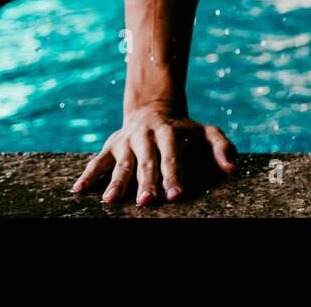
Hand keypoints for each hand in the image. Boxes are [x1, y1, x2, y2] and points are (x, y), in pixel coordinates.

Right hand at [72, 103, 237, 205]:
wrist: (154, 107)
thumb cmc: (185, 129)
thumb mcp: (207, 132)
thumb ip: (221, 147)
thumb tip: (231, 168)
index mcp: (170, 133)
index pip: (173, 156)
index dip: (174, 176)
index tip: (176, 195)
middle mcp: (147, 136)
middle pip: (146, 162)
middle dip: (145, 182)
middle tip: (146, 203)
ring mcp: (127, 141)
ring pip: (121, 164)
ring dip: (116, 183)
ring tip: (110, 201)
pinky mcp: (111, 146)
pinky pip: (97, 162)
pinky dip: (88, 175)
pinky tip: (78, 190)